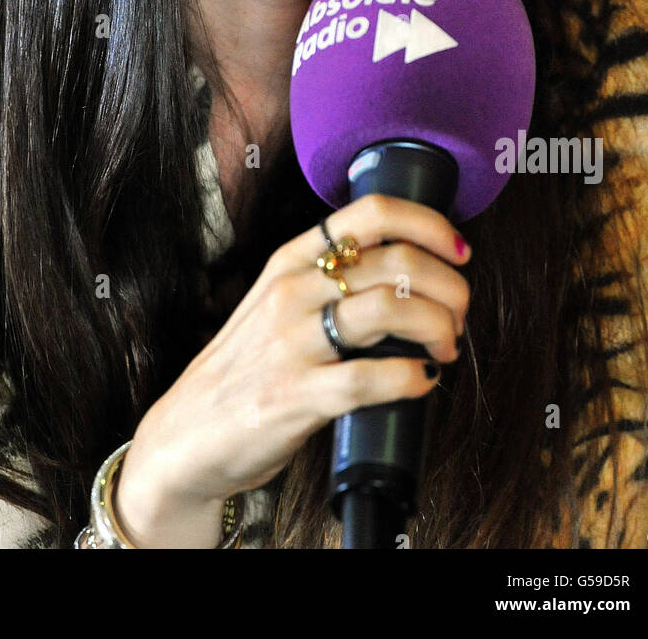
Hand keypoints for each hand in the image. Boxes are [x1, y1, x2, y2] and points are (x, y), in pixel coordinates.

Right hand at [112, 193, 470, 546]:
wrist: (187, 435)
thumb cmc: (246, 368)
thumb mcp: (279, 303)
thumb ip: (330, 282)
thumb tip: (414, 277)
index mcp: (292, 258)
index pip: (372, 212)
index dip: (429, 225)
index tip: (458, 251)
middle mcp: (293, 289)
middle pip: (395, 261)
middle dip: (449, 287)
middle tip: (459, 313)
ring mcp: (292, 341)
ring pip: (389, 307)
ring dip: (438, 325)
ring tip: (447, 346)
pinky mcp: (296, 394)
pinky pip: (371, 378)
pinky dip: (412, 378)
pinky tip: (423, 381)